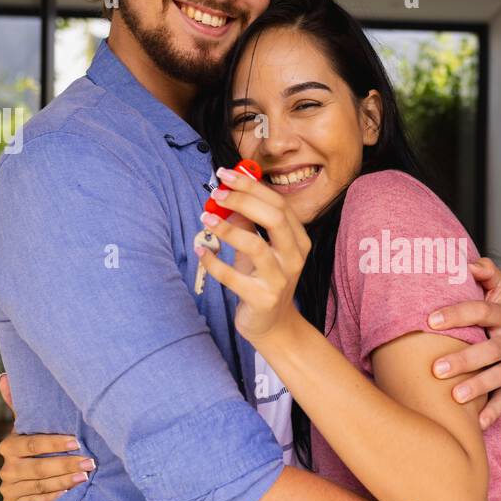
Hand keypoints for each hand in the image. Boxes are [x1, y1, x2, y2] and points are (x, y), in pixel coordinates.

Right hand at [0, 372, 94, 500]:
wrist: (28, 476)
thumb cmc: (36, 443)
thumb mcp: (29, 424)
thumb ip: (20, 403)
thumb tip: (4, 377)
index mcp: (8, 446)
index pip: (32, 445)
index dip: (55, 443)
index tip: (77, 441)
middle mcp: (6, 468)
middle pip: (38, 467)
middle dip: (66, 465)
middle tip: (90, 462)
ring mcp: (9, 488)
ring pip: (40, 486)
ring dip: (65, 482)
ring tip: (86, 476)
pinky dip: (52, 498)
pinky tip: (69, 493)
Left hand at [194, 166, 309, 340]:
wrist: (272, 325)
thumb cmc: (263, 279)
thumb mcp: (258, 248)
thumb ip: (248, 222)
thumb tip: (227, 195)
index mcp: (298, 239)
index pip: (279, 204)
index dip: (251, 186)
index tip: (226, 175)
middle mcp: (294, 257)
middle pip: (274, 218)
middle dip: (243, 200)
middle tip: (217, 194)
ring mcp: (280, 279)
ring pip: (256, 246)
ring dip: (227, 229)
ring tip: (206, 220)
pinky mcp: (262, 299)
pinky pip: (233, 277)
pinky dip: (214, 262)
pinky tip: (203, 251)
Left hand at [427, 258, 500, 428]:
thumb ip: (488, 274)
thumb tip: (470, 263)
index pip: (481, 311)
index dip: (457, 314)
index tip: (430, 320)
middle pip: (490, 350)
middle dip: (464, 360)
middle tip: (436, 369)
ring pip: (498, 377)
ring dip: (477, 388)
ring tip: (454, 398)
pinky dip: (492, 414)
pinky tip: (476, 425)